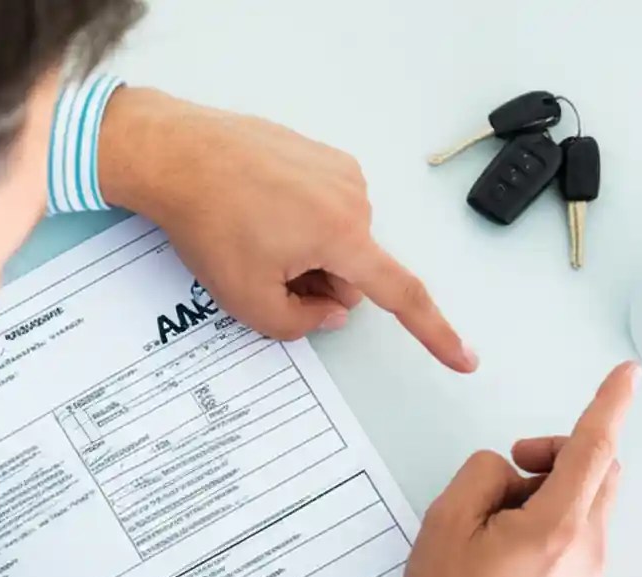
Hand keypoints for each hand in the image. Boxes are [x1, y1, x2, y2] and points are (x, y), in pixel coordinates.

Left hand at [98, 87, 475, 372]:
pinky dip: (296, 220)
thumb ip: (299, 324)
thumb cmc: (207, 219)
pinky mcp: (317, 153)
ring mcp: (336, 170)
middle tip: (264, 271)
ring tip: (253, 233)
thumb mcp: (246, 298)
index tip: (465, 358)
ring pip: (337, 239)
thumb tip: (331, 312)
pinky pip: (322, 206)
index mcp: (342, 236)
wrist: (176, 153)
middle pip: (354, 270)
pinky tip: (256, 210)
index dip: (434, 333)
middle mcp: (352, 198)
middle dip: (319, 283)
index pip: (401, 295)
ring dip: (305, 250)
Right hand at [366, 362, 639, 576]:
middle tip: (515, 464)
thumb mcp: (447, 519)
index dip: (609, 404)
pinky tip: (506, 545)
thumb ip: (485, 472)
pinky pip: (578, 534)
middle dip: (559, 453)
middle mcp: (585, 552)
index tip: (625, 376)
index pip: (592, 448)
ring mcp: (588, 576)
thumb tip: (508, 469)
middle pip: (597, 472)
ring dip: (549, 490)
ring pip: (585, 503)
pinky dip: (550, 519)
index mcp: (554, 529)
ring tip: (495, 520)